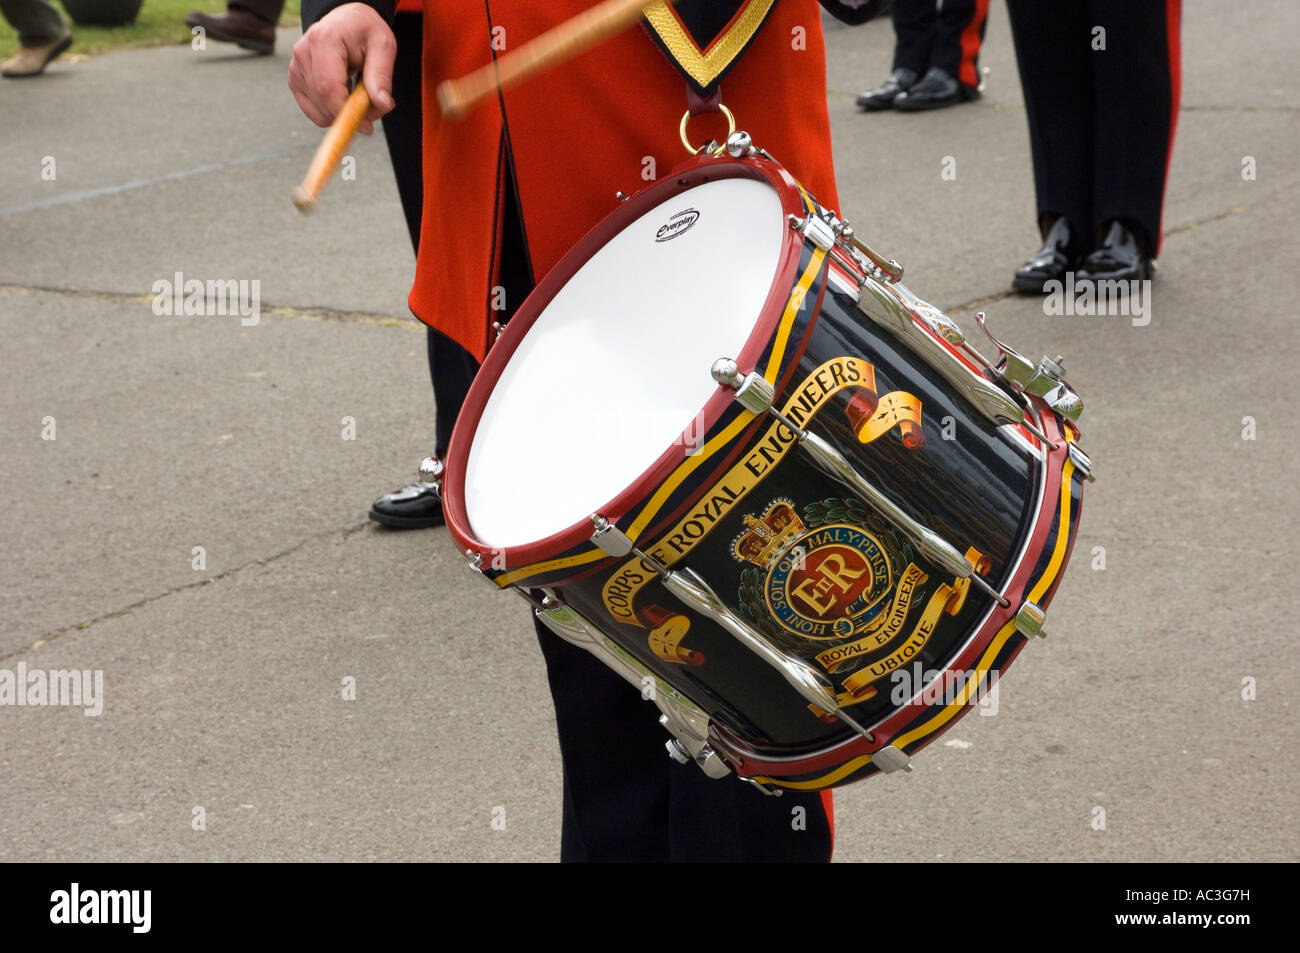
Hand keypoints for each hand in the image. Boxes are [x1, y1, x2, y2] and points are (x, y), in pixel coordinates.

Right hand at [288, 3, 396, 134]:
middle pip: (323, 101)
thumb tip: (382, 104)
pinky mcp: (295, 81)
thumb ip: (382, 76)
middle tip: (373, 108)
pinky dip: (332, 112)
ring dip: (343, 114)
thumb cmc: (365, 31)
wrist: (345, 21)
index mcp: (324, 41)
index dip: (346, 112)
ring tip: (360, 94)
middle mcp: (303, 54)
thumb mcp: (382, 46)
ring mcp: (295, 68)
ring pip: (319, 112)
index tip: (367, 127)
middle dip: (350, 115)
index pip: (328, 87)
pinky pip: (314, 112)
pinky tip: (345, 96)